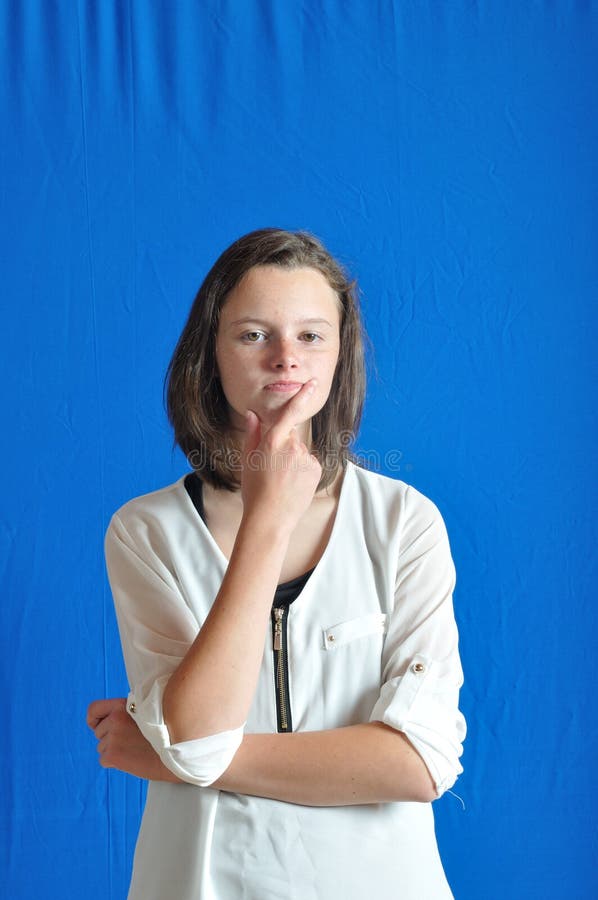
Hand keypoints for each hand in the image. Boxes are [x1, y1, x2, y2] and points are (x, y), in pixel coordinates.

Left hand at [86, 698, 178, 781]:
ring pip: (102, 746)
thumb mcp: (146, 711)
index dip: (94, 719)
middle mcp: (115, 718)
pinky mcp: (112, 754)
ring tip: (134, 749)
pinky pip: (104, 759)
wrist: (176, 754)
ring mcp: (113, 736)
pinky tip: (131, 759)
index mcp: (123, 705)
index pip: (93, 708)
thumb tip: (106, 721)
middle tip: (130, 741)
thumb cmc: (164, 733)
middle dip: (110, 737)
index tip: (97, 725)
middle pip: (99, 731)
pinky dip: (114, 762)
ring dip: (114, 750)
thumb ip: (126, 712)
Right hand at [241, 378, 321, 530]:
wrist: (270, 518)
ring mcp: (305, 458)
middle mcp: (291, 446)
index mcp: (272, 441)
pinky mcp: (315, 469)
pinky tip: (293, 485)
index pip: (290, 413)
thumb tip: (252, 413)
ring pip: (301, 453)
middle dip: (285, 450)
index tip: (313, 385)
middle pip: (292, 439)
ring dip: (294, 463)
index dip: (303, 396)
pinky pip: (309, 464)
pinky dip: (303, 472)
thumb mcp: (247, 460)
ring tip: (282, 481)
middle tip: (273, 471)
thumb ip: (252, 434)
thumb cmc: (254, 490)